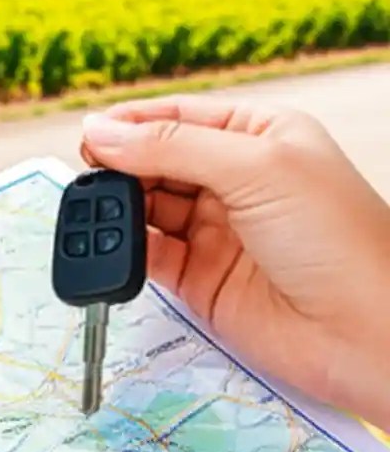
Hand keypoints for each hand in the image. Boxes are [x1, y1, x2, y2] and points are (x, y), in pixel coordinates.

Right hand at [80, 95, 389, 429]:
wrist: (370, 336)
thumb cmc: (343, 243)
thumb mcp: (257, 170)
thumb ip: (172, 147)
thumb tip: (101, 131)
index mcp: (260, 137)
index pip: (179, 116)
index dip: (132, 122)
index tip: (90, 132)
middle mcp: (235, 180)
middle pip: (155, 159)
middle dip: (119, 163)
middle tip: (89, 172)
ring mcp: (216, 230)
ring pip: (146, 206)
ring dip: (117, 207)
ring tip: (96, 210)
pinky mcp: (200, 278)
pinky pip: (148, 254)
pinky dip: (125, 250)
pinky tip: (114, 247)